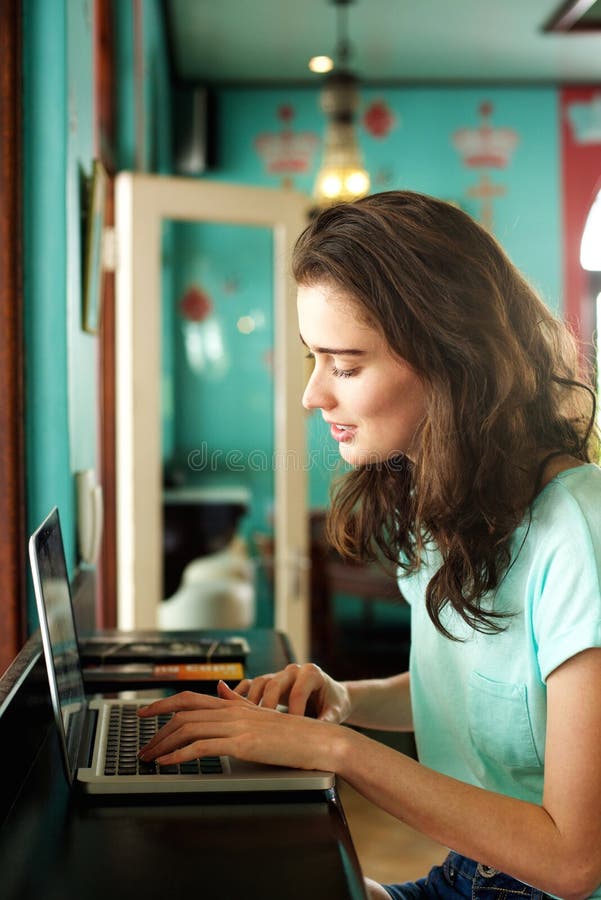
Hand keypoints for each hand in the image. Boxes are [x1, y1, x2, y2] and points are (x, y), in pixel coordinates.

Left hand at [137, 687, 346, 771]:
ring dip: (162, 743)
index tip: (144, 713)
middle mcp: (233, 710)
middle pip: (183, 711)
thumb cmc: (296, 734)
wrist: (323, 740)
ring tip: (149, 758)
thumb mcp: (263, 715)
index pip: (191, 698)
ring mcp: (238, 726)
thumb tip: (222, 688)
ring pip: (188, 727)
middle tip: (141, 745)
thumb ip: (239, 703)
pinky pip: (202, 746)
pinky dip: (179, 755)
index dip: (163, 703)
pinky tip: (167, 764)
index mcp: (236, 705)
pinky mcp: (243, 744)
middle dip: (156, 728)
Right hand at [222, 662, 351, 722]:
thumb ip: (329, 720)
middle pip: (274, 684)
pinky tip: (231, 708)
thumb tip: (319, 733)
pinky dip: (240, 694)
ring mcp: (279, 674)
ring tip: (245, 722)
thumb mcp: (336, 711)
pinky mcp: (269, 681)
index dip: (294, 713)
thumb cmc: (334, 702)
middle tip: (263, 728)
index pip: (298, 692)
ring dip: (251, 702)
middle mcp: (293, 670)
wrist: (331, 695)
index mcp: (311, 673)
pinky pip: (250, 684)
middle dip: (267, 707)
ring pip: (259, 683)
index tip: (292, 732)